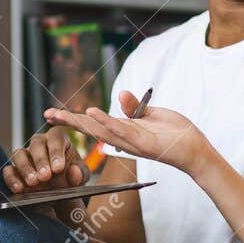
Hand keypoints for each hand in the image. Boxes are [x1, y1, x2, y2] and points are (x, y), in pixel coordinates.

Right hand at [1, 126, 89, 222]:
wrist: (59, 193)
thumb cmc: (70, 178)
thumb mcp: (80, 177)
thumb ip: (80, 174)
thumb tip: (73, 171)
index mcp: (58, 139)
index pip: (55, 138)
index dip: (56, 152)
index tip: (58, 168)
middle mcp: (39, 143)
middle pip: (36, 144)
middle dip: (40, 161)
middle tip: (45, 177)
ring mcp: (25, 156)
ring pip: (19, 154)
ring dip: (25, 168)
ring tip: (33, 182)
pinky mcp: (14, 170)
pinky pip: (8, 170)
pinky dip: (12, 178)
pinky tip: (19, 188)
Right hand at [45, 90, 217, 175]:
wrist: (197, 149)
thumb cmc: (176, 134)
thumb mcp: (153, 114)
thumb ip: (135, 107)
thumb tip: (122, 93)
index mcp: (123, 132)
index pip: (94, 123)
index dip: (74, 118)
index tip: (53, 112)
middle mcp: (123, 140)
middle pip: (91, 129)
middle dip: (69, 121)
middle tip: (47, 115)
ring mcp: (132, 143)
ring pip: (102, 131)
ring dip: (82, 121)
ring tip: (62, 114)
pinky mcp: (145, 143)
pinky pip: (123, 130)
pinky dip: (106, 121)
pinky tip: (92, 112)